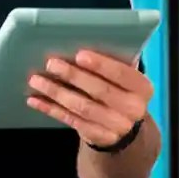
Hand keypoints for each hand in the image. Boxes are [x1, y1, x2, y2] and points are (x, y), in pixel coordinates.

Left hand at [26, 49, 151, 148]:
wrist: (125, 128)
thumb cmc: (120, 90)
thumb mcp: (125, 78)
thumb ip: (113, 62)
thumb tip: (85, 41)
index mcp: (143, 88)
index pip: (123, 74)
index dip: (101, 65)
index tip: (80, 55)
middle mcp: (133, 109)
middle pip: (100, 91)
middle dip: (73, 76)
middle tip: (51, 64)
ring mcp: (116, 126)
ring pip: (82, 107)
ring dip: (57, 92)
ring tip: (36, 80)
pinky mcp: (98, 137)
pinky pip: (71, 120)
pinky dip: (51, 109)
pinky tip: (35, 99)